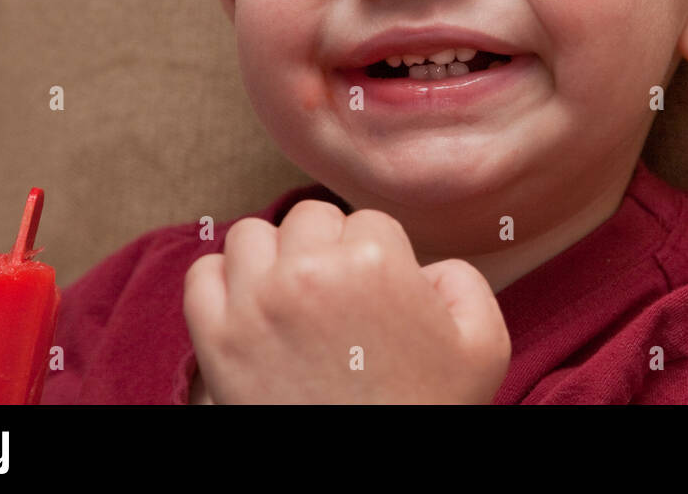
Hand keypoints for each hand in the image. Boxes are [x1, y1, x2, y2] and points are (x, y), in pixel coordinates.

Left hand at [182, 200, 511, 402]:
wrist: (372, 481)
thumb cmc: (428, 410)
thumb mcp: (484, 341)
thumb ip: (463, 278)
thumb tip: (424, 265)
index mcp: (374, 262)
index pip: (369, 222)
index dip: (379, 256)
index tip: (379, 294)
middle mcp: (307, 273)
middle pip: (310, 218)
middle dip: (328, 249)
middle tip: (340, 296)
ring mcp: (255, 305)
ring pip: (251, 235)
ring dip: (274, 258)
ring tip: (294, 297)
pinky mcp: (216, 341)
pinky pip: (203, 274)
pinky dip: (224, 283)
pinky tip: (252, 308)